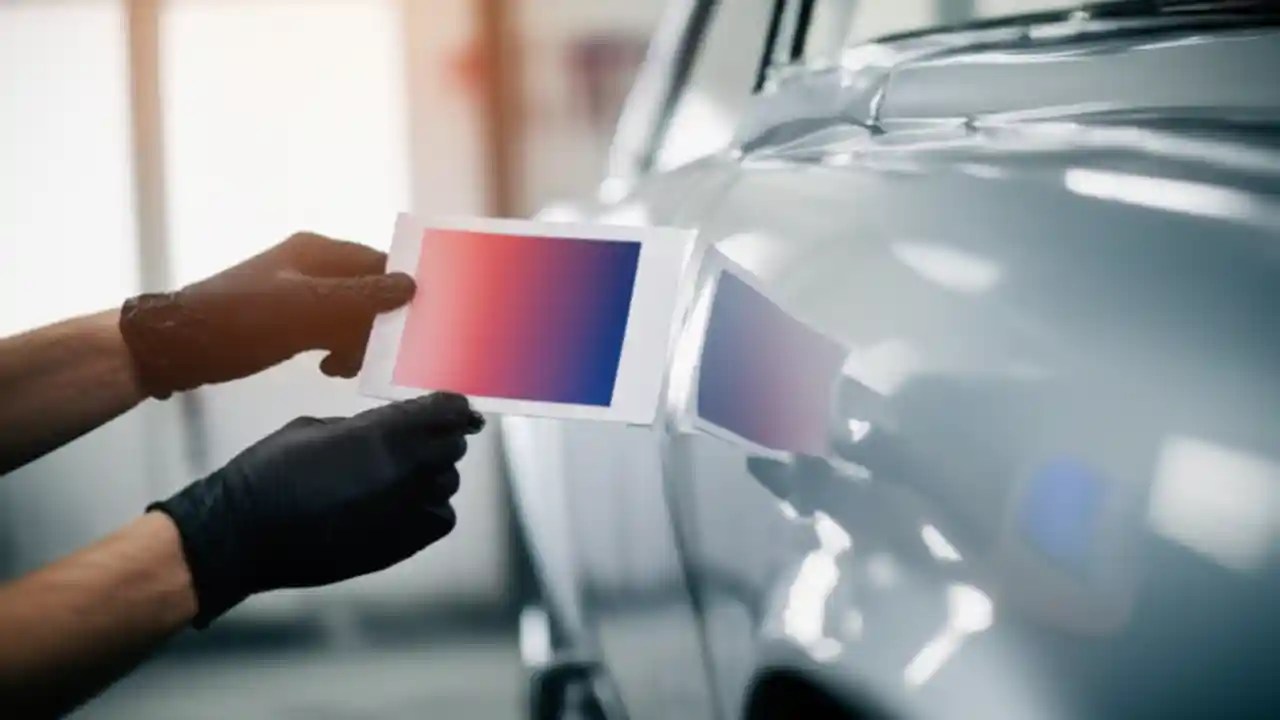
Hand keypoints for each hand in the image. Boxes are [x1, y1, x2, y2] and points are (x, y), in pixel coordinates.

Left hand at [119, 232, 412, 397]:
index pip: (379, 262)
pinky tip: (329, 368)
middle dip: (377, 324)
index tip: (419, 321)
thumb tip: (410, 285)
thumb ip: (360, 298)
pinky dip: (337, 349)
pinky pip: (329, 330)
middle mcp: (312, 266)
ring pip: (350, 315)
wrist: (174, 347)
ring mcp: (298, 293)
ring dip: (357, 341)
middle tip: (376, 354)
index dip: (401, 290)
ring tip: (346, 366)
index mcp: (317, 252)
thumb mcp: (305, 309)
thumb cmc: (239, 321)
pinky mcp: (287, 320)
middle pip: (368, 291)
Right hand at [148, 393, 484, 626]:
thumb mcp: (315, 429)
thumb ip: (365, 427)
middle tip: (419, 441)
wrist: (245, 535)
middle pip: (453, 446)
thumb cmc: (270, 474)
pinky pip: (440, 518)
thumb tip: (391, 428)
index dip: (451, 407)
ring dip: (432, 475)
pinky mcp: (404, 545)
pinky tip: (402, 507)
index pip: (447, 411)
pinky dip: (429, 509)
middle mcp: (406, 472)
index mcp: (383, 434)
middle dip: (439, 439)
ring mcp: (408, 511)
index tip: (450, 408)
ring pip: (448, 483)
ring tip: (400, 477)